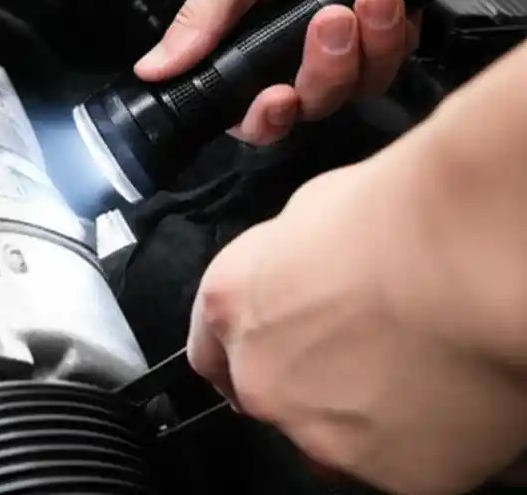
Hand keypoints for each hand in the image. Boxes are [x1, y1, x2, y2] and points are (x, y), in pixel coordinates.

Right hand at [135, 0, 443, 144]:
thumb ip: (200, 23)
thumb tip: (150, 69)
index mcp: (246, 32)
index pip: (247, 104)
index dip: (262, 118)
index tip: (273, 100)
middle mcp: (293, 42)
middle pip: (307, 105)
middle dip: (321, 74)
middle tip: (325, 24)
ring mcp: (345, 39)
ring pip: (355, 88)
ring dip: (362, 47)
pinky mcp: (392, 28)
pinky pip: (394, 62)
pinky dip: (392, 33)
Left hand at [187, 141, 526, 494]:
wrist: (471, 256)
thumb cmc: (400, 214)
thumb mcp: (310, 215)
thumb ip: (287, 267)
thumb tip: (301, 275)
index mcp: (232, 306)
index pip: (210, 352)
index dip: (247, 352)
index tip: (271, 354)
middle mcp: (261, 379)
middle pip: (276, 399)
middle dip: (314, 384)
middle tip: (375, 351)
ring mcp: (322, 435)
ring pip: (342, 439)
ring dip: (373, 413)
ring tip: (429, 364)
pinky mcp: (393, 474)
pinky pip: (409, 464)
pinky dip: (431, 440)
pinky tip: (458, 392)